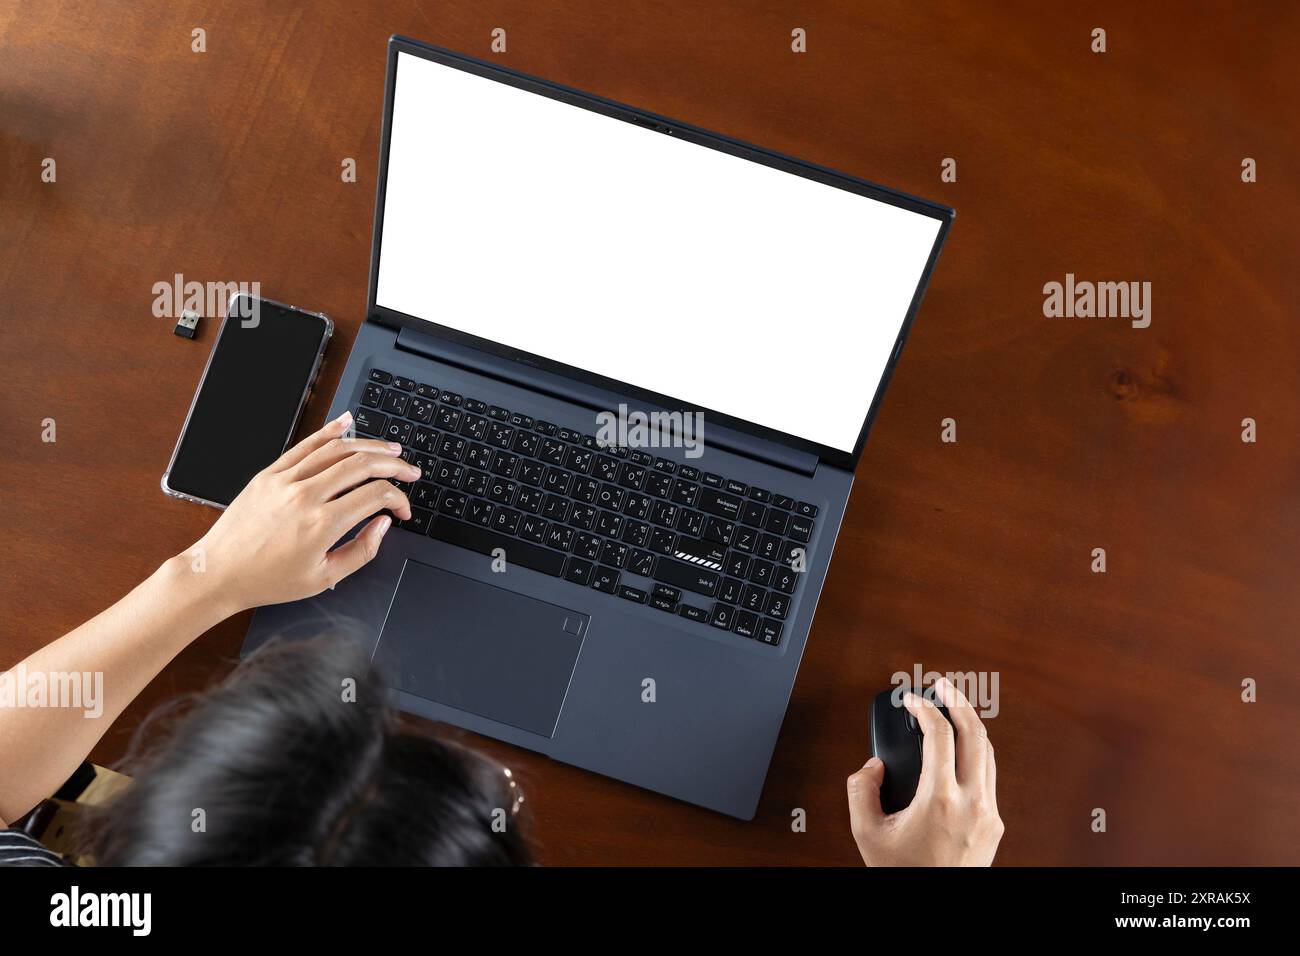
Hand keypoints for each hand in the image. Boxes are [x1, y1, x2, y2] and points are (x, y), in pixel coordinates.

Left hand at [184, 411, 420, 613]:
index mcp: (321, 525)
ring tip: (390, 449)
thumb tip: (382, 525)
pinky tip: (347, 422)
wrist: (218, 573)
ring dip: (370, 444)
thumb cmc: (267, 580)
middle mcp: (305, 496)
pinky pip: (304, 445)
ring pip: (337, 449)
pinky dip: (329, 431)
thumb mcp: (323, 579)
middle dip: (394, 465)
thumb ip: (361, 551)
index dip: (398, 499)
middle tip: (410, 471)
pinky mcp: (269, 474)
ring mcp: (285, 480)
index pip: (375, 495)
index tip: (401, 510)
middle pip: (362, 464)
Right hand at [846, 677, 1003, 865]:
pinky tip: (963, 751)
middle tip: (945, 685)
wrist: (936, 909)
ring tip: (956, 711)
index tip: (913, 700)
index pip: (940, 735)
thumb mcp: (867, 833)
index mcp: (940, 800)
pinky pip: (990, 776)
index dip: (925, 708)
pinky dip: (977, 754)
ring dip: (972, 727)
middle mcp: (972, 802)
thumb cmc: (905, 875)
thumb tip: (872, 767)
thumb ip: (861, 791)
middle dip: (960, 702)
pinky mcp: (995, 824)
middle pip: (976, 734)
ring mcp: (988, 813)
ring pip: (989, 753)